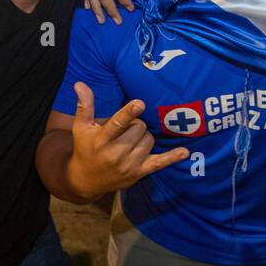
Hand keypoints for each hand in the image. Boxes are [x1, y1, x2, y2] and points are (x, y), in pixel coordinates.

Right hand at [65, 82, 187, 197]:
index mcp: (101, 140)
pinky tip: (184, 152)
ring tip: (130, 140)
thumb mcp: (81, 128)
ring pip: (149, 140)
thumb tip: (80, 84)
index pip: (116, 124)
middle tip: (125, 129)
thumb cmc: (85, 149)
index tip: (140, 103)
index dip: (129, 113)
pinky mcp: (139, 173)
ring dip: (143, 136)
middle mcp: (116, 154)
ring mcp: (129, 165)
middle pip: (139, 128)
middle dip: (135, 124)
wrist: (86, 180)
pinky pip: (160, 163)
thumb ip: (85, 105)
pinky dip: (172, 157)